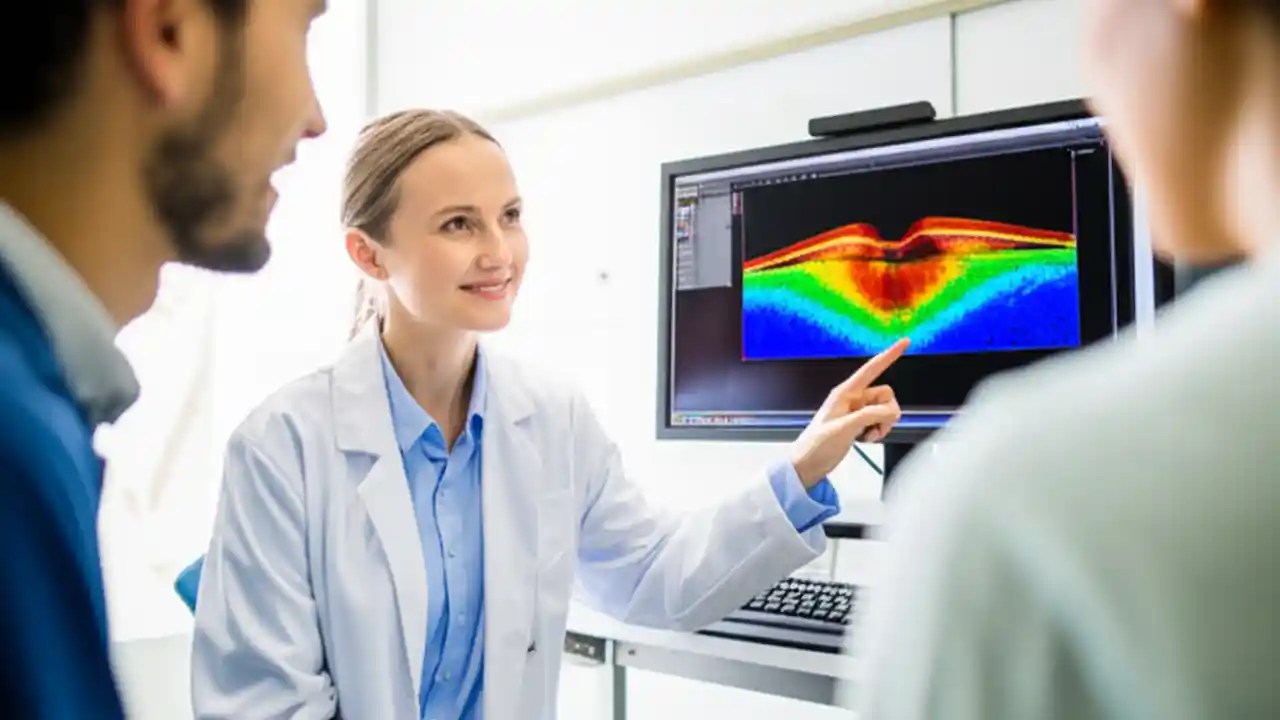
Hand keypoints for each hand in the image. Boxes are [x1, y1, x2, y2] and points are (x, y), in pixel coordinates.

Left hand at [790, 338, 909, 486]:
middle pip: (886, 394)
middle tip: (874, 428)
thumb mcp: (844, 428)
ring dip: (883, 424)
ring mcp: (857, 412)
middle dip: (887, 412)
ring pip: (886, 409)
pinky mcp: (860, 424)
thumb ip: (869, 415)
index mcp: (845, 393)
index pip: (871, 368)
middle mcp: (853, 399)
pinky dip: (879, 431)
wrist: (808, 464)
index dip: (889, 355)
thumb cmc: (817, 445)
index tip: (905, 342)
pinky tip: (865, 439)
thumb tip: (891, 411)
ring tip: (867, 436)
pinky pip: (881, 421)